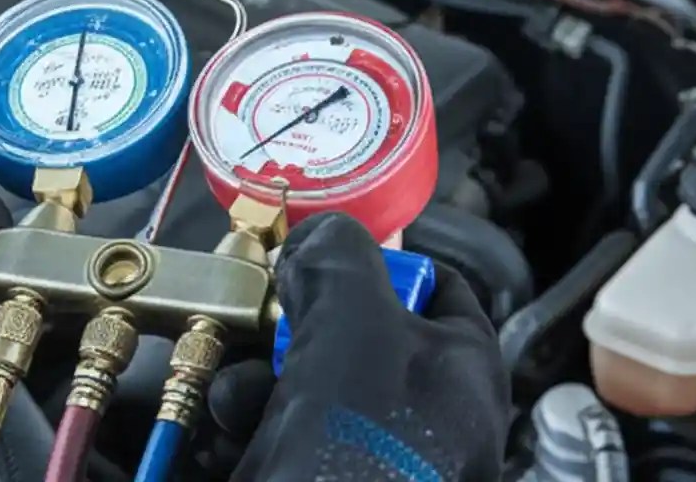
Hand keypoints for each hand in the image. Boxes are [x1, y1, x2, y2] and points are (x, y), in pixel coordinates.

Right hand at [209, 213, 509, 480]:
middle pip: (357, 335)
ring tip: (245, 398)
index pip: (438, 289)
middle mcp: (429, 417)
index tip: (328, 257)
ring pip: (310, 388)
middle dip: (297, 329)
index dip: (380, 264)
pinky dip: (252, 429)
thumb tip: (321, 237)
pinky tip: (234, 433)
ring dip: (262, 382)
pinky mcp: (325, 481)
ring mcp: (377, 458)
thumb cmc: (362, 443)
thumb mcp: (352, 316)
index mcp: (462, 371)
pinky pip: (284, 437)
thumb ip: (338, 259)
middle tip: (268, 321)